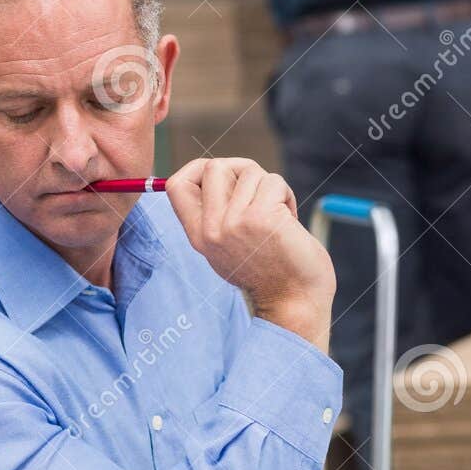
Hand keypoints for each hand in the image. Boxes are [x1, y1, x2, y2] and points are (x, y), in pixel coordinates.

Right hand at [166, 157, 335, 351]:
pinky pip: (273, 182)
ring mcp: (235, 223)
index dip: (197, 168)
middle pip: (214, 166)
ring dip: (270, 186)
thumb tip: (219, 171)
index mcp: (199, 236)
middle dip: (242, 169)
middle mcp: (211, 229)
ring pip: (250, 172)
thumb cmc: (268, 272)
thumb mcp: (227, 248)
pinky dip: (286, 195)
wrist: (294, 302)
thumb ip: (217, 216)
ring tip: (278, 213)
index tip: (223, 177)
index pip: (176, 186)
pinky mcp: (262, 218)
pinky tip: (289, 219)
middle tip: (258, 192)